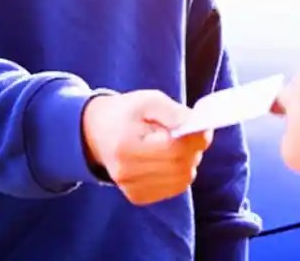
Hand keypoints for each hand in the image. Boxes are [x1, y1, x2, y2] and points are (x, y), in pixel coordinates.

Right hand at [82, 90, 212, 205]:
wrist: (97, 133)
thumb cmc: (126, 113)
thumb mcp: (148, 101)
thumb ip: (174, 112)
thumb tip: (201, 126)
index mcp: (126, 146)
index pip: (173, 149)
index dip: (195, 138)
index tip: (202, 126)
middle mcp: (126, 173)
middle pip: (179, 166)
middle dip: (194, 149)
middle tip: (193, 135)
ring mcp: (131, 188)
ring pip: (181, 180)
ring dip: (188, 161)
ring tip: (177, 145)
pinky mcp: (137, 197)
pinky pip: (174, 188)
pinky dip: (179, 173)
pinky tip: (168, 159)